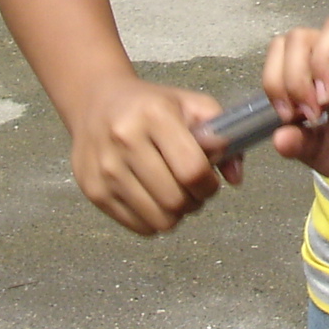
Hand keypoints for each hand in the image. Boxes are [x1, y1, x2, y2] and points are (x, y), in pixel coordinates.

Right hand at [67, 72, 230, 235]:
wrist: (96, 103)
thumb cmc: (152, 106)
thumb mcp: (191, 105)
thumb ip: (223, 136)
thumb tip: (236, 178)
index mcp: (154, 115)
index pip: (192, 170)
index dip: (209, 184)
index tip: (209, 180)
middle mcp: (125, 140)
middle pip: (175, 200)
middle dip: (195, 201)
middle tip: (192, 189)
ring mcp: (105, 168)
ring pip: (159, 220)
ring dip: (176, 214)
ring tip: (174, 194)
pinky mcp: (93, 190)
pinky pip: (138, 226)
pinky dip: (153, 220)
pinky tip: (153, 198)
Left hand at [262, 15, 328, 200]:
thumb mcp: (320, 153)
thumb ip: (297, 143)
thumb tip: (278, 137)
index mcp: (315, 77)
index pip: (284, 51)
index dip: (276, 78)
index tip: (289, 114)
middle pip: (301, 36)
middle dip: (294, 74)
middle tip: (310, 110)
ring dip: (320, 59)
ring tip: (327, 97)